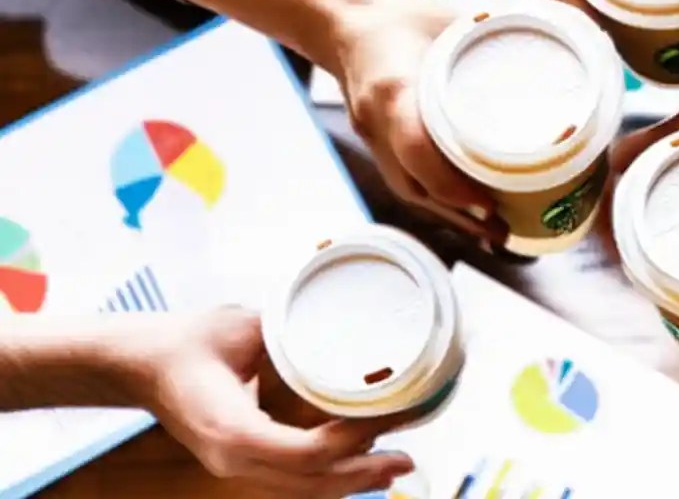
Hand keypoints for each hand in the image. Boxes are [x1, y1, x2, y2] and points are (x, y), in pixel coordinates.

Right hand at [134, 307, 415, 496]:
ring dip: (350, 481)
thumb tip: (342, 331)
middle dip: (362, 474)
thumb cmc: (188, 340)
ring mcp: (232, 467)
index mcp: (230, 429)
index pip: (304, 451)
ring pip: (301, 491)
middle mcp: (231, 458)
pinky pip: (290, 482)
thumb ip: (288, 335)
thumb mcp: (241, 327)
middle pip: (308, 484)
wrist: (140, 363)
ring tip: (394, 467)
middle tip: (408, 459)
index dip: (351, 441)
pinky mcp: (237, 464)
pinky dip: (328, 477)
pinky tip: (357, 466)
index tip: (388, 419)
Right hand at [332, 0, 506, 243]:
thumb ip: (498, 36)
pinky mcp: (377, 145)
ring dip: (452, 217)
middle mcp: (378, 120)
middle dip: (460, 214)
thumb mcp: (451, 19)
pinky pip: (406, 182)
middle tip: (506, 232)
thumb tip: (561, 46)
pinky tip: (470, 214)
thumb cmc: (405, 18)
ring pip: (410, 191)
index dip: (449, 181)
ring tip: (496, 234)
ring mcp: (373, 138)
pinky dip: (439, 203)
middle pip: (415, 184)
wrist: (348, 23)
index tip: (487, 203)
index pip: (415, 145)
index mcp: (394, 85)